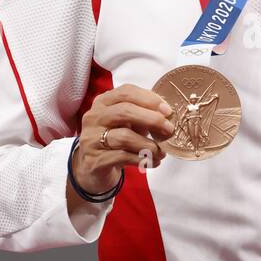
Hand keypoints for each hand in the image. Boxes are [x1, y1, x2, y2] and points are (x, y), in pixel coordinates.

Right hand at [69, 83, 175, 197]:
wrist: (94, 168)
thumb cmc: (115, 140)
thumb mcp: (129, 123)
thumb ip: (144, 115)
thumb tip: (168, 115)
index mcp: (103, 102)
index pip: (126, 92)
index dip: (149, 99)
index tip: (168, 111)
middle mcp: (94, 117)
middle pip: (124, 111)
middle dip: (152, 119)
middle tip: (169, 130)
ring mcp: (91, 138)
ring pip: (124, 137)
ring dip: (149, 145)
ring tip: (161, 152)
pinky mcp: (95, 159)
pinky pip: (123, 157)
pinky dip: (142, 159)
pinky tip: (152, 162)